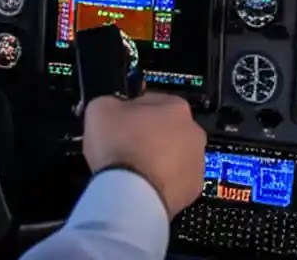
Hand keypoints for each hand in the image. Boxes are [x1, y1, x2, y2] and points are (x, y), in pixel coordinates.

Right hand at [83, 93, 206, 218]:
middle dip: (147, 137)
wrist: (130, 196)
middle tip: (124, 147)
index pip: (151, 101)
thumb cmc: (120, 148)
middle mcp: (194, 133)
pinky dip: (159, 183)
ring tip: (131, 170)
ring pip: (173, 157)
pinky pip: (173, 182)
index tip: (119, 123)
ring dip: (156, 161)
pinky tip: (141, 186)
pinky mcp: (192, 190)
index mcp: (176, 107)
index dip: (131, 111)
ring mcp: (196, 163)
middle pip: (166, 130)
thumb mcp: (100, 109)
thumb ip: (110, 102)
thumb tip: (111, 108)